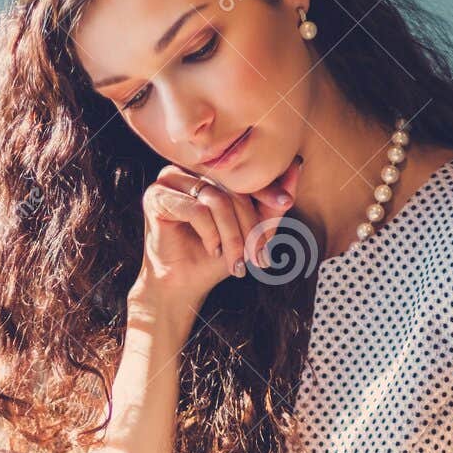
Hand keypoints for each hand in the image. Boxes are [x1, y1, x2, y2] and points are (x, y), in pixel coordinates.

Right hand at [131, 155, 302, 314]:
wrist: (183, 284)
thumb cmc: (215, 256)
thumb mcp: (251, 229)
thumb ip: (271, 203)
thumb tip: (296, 167)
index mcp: (208, 170)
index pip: (243, 173)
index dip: (266, 189)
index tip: (286, 202)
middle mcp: (187, 169)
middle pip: (232, 187)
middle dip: (250, 226)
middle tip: (258, 257)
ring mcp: (169, 180)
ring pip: (217, 199)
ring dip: (232, 236)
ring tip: (235, 261)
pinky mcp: (156, 196)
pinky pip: (197, 210)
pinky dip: (211, 235)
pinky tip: (212, 251)